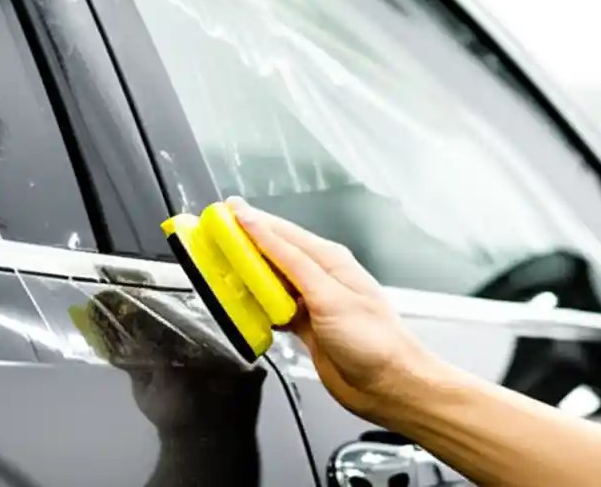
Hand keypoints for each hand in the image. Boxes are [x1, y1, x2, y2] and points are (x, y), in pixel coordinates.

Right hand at [227, 196, 440, 422]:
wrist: (390, 387)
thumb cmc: (374, 341)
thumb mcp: (327, 293)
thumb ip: (289, 259)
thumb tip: (257, 226)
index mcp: (328, 259)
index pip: (279, 231)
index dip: (248, 220)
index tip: (220, 213)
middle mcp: (318, 276)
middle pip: (270, 254)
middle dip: (240, 247)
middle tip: (210, 243)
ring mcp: (311, 301)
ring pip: (268, 281)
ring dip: (245, 279)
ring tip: (218, 273)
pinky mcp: (305, 326)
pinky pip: (272, 309)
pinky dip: (255, 308)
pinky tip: (241, 308)